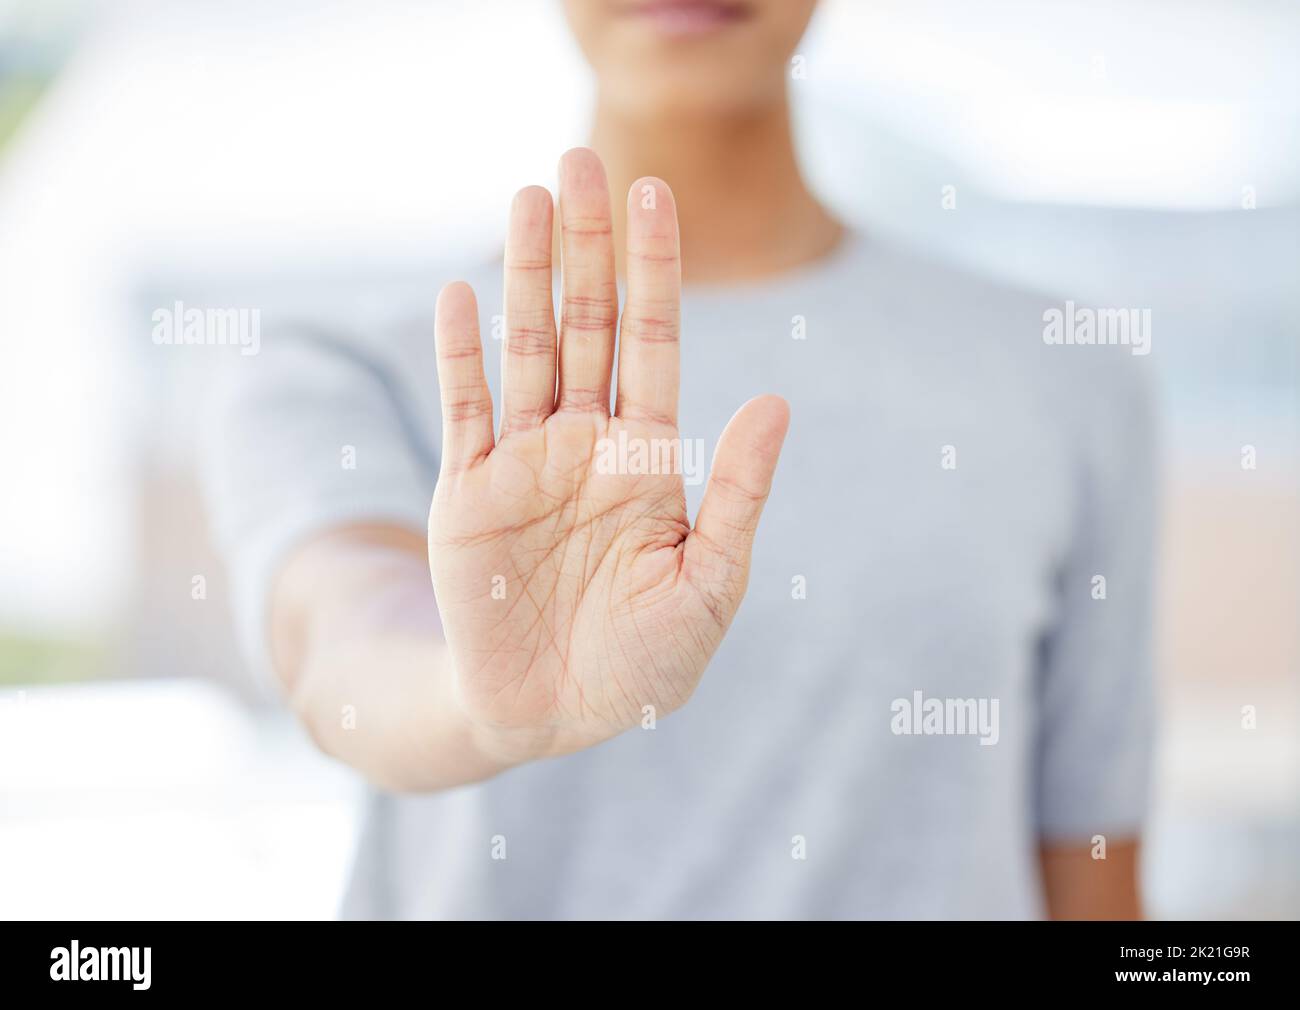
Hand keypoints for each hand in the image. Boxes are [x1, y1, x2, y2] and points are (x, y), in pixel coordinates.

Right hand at [429, 148, 788, 760]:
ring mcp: (524, 462)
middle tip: (581, 157)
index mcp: (646, 454)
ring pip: (527, 347)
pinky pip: (466, 410)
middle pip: (587, 323)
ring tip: (530, 196)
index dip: (655, 268)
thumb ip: (737, 492)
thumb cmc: (644, 659)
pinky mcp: (469, 494)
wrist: (557, 715)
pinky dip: (462, 354)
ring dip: (528, 275)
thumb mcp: (709, 580)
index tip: (655, 192)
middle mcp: (585, 442)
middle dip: (588, 244)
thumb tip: (776, 400)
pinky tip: (463, 293)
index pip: (653, 341)